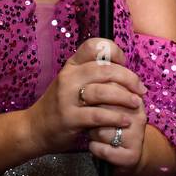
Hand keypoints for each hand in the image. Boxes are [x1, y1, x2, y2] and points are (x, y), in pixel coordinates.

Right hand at [23, 36, 145, 158]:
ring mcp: (67, 98)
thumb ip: (93, 75)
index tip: (124, 63)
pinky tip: (125, 120)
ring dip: (125, 97)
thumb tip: (124, 70)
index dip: (114, 50)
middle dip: (128, 78)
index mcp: (71, 66)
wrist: (34, 129)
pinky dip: (115, 117)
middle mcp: (68, 78)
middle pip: (105, 69)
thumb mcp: (72, 83)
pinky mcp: (69, 118)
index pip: (93, 46)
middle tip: (140, 89)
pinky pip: (98, 115)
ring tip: (136, 103)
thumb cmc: (61, 105)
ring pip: (103, 91)